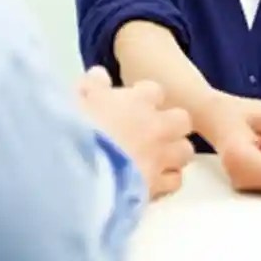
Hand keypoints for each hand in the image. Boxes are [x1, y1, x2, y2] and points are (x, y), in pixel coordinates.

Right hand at [78, 67, 195, 199]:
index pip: (155, 91)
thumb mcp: (77, 98)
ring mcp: (160, 156)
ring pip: (185, 151)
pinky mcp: (157, 184)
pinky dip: (167, 181)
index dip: (147, 97)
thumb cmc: (76, 128)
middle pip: (182, 120)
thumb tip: (99, 75)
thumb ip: (91, 85)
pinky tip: (154, 182)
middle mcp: (156, 126)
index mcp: (137, 101)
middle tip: (155, 131)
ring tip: (158, 158)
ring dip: (174, 153)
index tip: (136, 103)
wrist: (77, 168)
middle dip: (172, 125)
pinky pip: (174, 181)